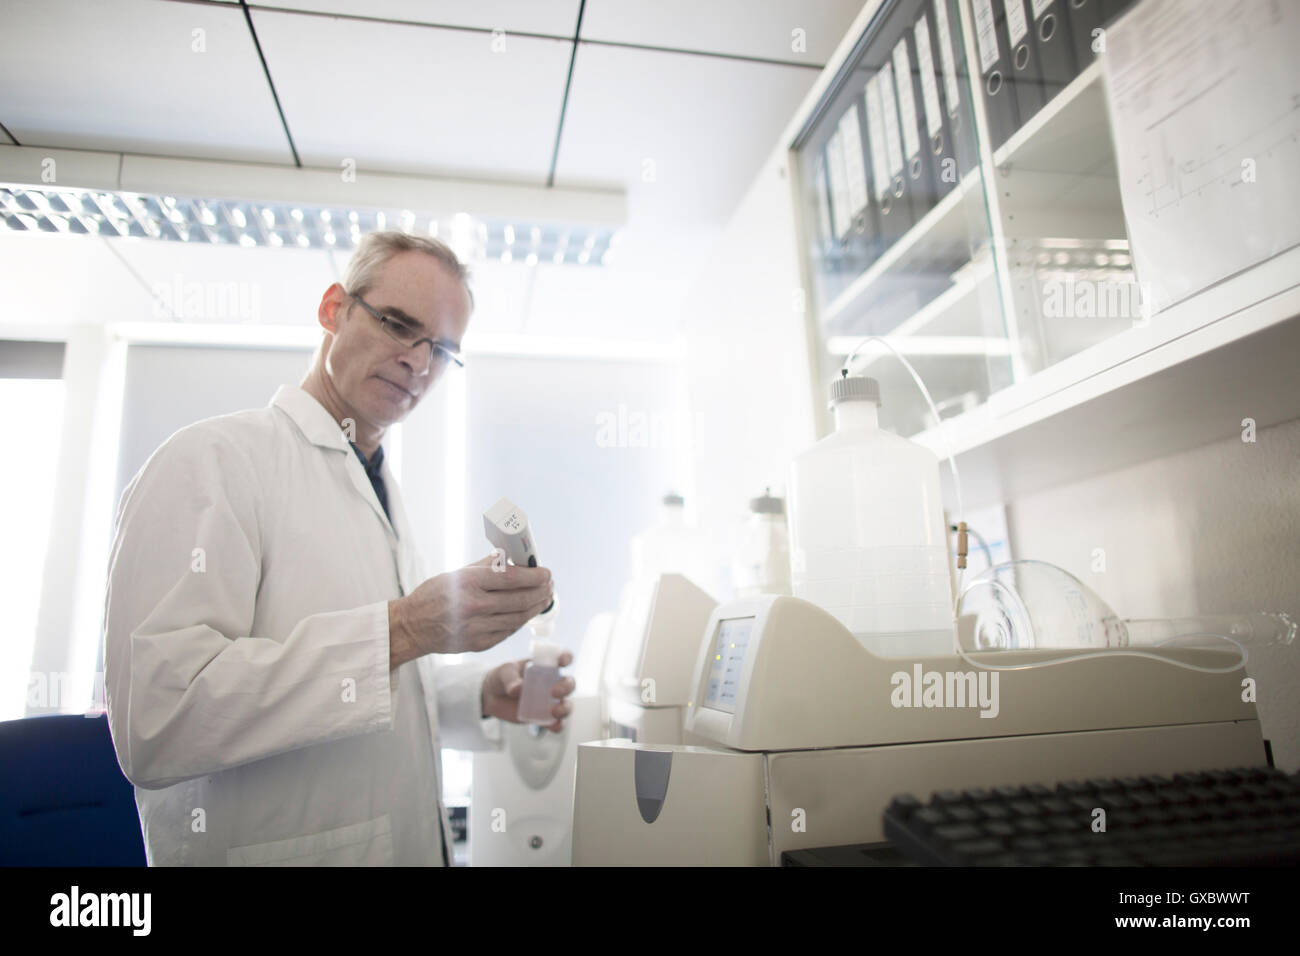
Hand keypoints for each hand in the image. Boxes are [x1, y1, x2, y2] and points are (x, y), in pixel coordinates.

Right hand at [388, 554, 553, 668]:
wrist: (412, 626)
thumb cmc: (434, 595)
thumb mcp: (457, 573)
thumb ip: (486, 566)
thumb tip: (512, 557)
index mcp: (468, 582)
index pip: (512, 578)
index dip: (534, 576)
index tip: (547, 573)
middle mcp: (473, 605)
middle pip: (520, 599)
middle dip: (541, 592)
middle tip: (550, 586)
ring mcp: (476, 628)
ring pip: (518, 618)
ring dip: (536, 607)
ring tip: (545, 598)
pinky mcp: (478, 644)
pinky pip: (508, 631)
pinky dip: (520, 621)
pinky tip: (527, 613)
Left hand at [481, 652, 575, 731]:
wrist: (491, 696)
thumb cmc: (501, 677)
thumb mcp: (504, 672)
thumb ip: (511, 679)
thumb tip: (518, 689)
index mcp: (545, 666)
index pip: (563, 658)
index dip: (566, 658)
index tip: (562, 662)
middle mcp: (552, 682)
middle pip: (569, 683)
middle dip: (566, 687)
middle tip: (554, 692)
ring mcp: (549, 701)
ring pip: (566, 704)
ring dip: (565, 708)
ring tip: (555, 712)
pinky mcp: (543, 716)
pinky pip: (556, 722)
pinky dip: (558, 725)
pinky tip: (554, 726)